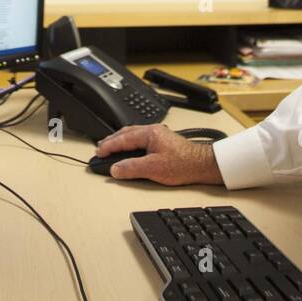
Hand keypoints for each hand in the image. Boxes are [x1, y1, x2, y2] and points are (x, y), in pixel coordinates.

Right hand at [95, 124, 224, 185]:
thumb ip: (132, 168)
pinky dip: (129, 143)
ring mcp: (158, 135)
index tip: (98, 153)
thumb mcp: (153, 168)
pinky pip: (139, 138)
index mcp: (149, 133)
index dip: (108, 146)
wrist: (202, 165)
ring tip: (110, 147)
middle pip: (125, 133)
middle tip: (100, 149)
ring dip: (119, 141)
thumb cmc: (183, 164)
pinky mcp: (162, 141)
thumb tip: (115, 169)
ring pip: (132, 135)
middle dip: (111, 141)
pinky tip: (128, 148)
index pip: (122, 139)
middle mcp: (153, 131)